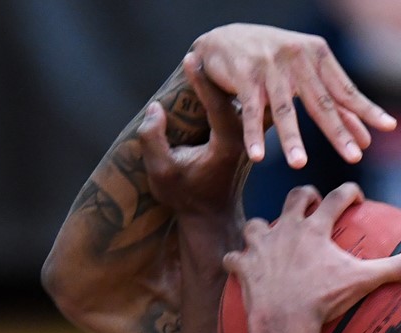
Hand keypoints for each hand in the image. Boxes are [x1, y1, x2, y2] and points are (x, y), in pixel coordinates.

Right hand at [137, 55, 247, 220]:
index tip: (190, 58)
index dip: (203, 81)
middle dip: (216, 71)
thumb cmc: (185, 197)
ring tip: (206, 57)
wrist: (211, 216)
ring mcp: (246, 137)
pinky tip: (213, 75)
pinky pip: (237, 106)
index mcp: (228, 146)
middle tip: (200, 48)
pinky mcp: (244, 136)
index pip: (218, 105)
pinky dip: (226, 91)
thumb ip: (153, 141)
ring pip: (237, 100)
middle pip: (232, 96)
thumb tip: (154, 108)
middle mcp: (243, 139)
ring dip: (222, 79)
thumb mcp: (161, 173)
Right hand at [190, 23, 395, 167]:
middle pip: (320, 102)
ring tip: (299, 165)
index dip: (366, 109)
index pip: (345, 89)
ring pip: (285, 109)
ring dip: (291, 139)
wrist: (226, 39)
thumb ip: (335, 106)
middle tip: (354, 157)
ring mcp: (270, 65)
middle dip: (337, 132)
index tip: (388, 126)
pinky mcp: (244, 74)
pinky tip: (258, 156)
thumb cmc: (275, 63)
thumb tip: (365, 140)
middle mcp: (297, 57)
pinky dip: (254, 134)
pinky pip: (251, 110)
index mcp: (318, 55)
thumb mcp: (307, 78)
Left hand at [224, 183, 400, 332]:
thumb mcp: (362, 282)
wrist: (284, 320)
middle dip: (304, 197)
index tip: (356, 197)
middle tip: (312, 204)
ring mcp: (261, 246)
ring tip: (271, 238)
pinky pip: (235, 258)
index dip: (349, 193)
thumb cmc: (324, 299)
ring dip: (264, 229)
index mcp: (314, 228)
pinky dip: (239, 262)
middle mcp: (285, 229)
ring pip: (257, 224)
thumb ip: (393, 268)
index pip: (337, 197)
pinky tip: (243, 267)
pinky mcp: (244, 266)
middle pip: (294, 198)